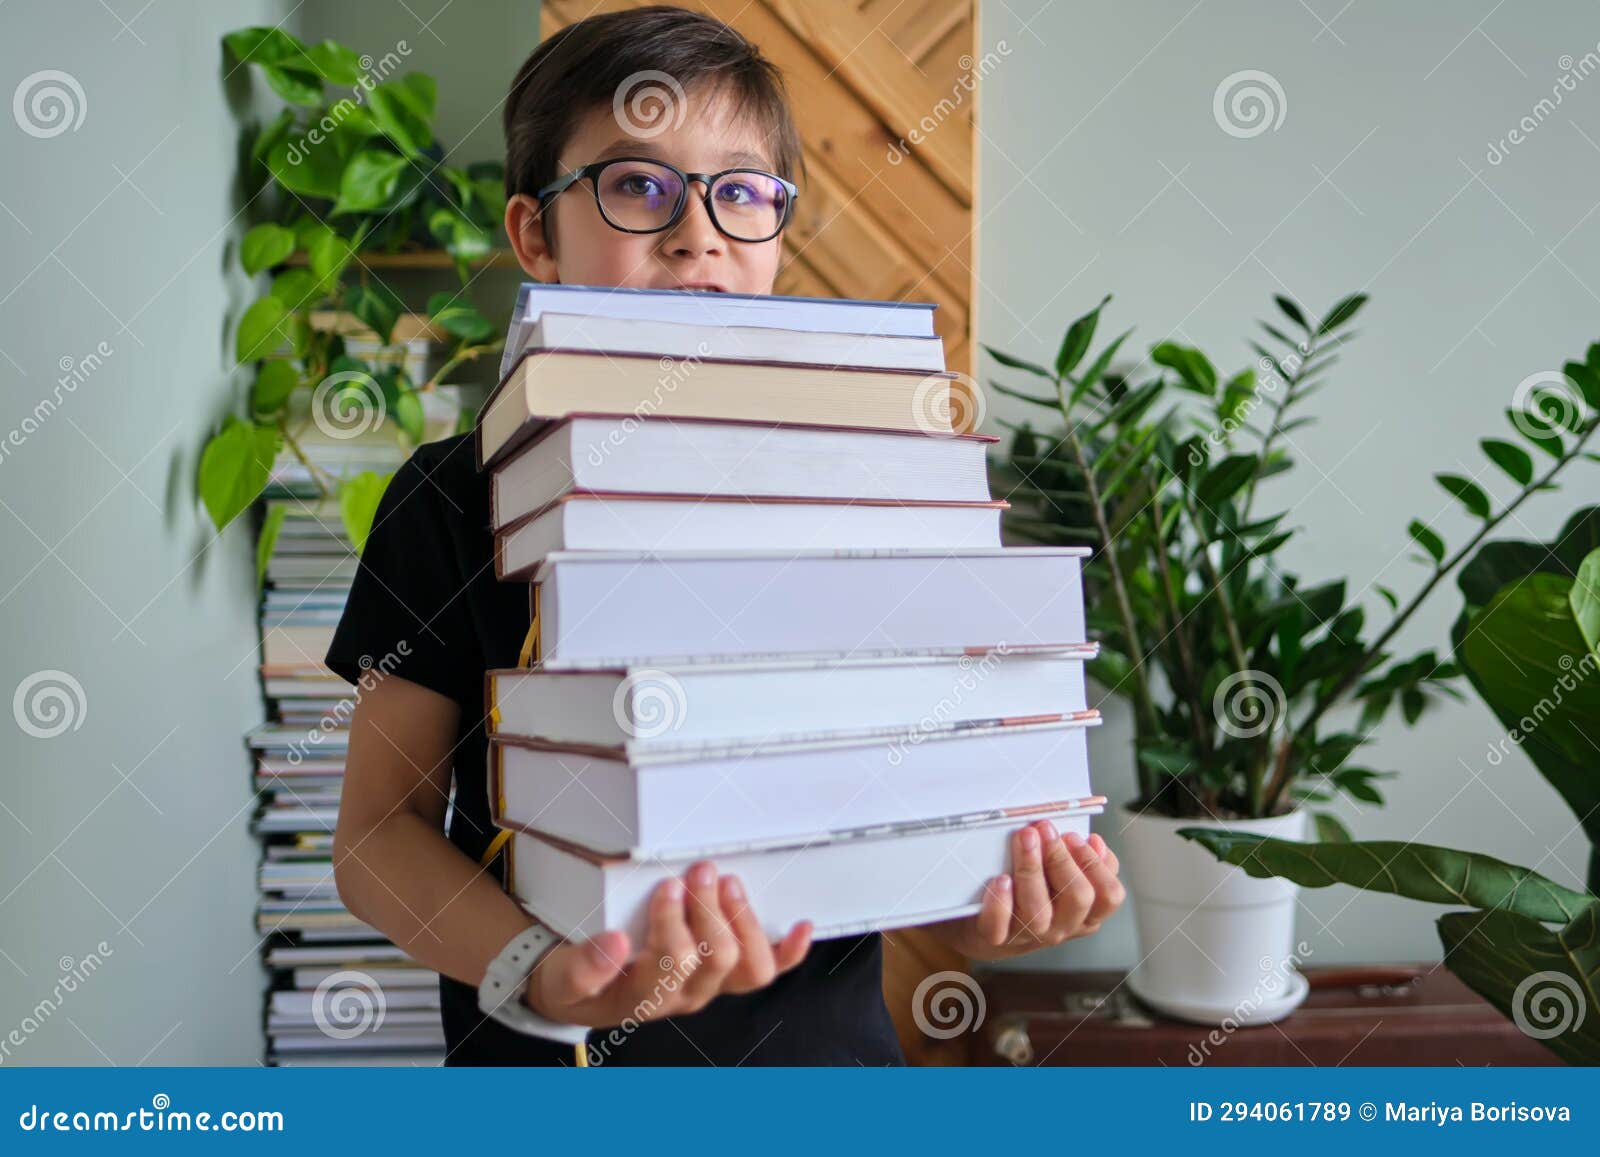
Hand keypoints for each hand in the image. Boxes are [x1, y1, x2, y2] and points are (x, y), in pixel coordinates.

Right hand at [521, 859, 812, 1028]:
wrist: (586, 997)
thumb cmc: (579, 980)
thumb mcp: (565, 977)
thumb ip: (584, 966)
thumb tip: (614, 943)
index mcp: (645, 995)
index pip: (672, 964)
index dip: (675, 925)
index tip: (667, 887)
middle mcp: (686, 995)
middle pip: (716, 960)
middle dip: (711, 911)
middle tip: (700, 871)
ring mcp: (711, 986)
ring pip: (748, 968)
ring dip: (745, 921)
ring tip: (728, 883)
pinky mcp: (726, 975)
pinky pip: (767, 970)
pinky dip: (788, 951)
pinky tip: (800, 926)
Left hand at [925, 821, 1123, 960]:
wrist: (981, 924)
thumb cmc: (1027, 891)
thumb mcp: (1060, 878)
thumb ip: (1081, 862)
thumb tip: (1095, 842)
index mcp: (1084, 913)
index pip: (1109, 896)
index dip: (1097, 865)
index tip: (1076, 835)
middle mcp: (1061, 927)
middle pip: (1078, 898)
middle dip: (1062, 858)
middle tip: (1045, 828)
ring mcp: (1029, 935)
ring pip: (1039, 910)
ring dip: (1032, 868)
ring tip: (1025, 837)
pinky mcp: (995, 938)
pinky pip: (999, 925)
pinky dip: (1000, 902)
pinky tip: (1000, 879)